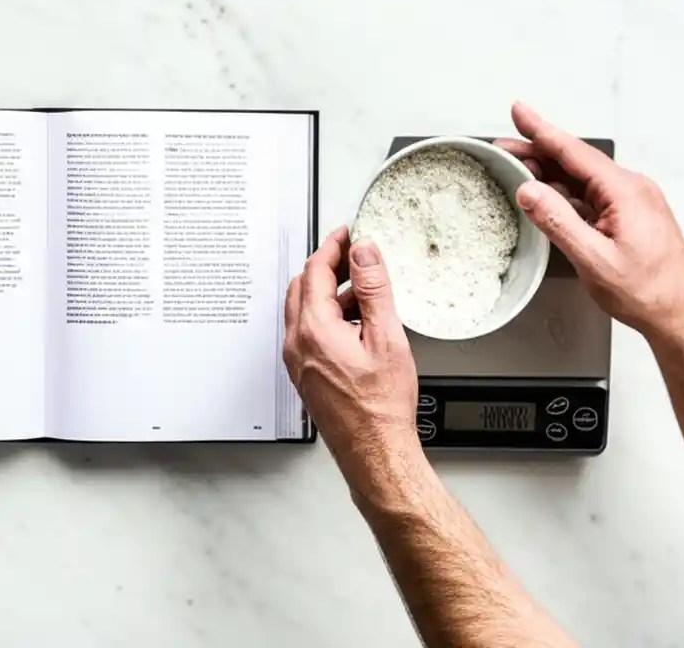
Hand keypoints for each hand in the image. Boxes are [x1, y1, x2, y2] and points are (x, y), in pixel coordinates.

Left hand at [283, 227, 418, 477]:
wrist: (375, 449)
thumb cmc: (381, 406)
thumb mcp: (386, 337)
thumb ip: (373, 289)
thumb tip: (364, 253)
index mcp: (313, 330)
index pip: (314, 272)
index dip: (331, 247)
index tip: (345, 234)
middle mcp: (297, 345)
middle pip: (302, 288)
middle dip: (326, 267)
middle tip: (352, 257)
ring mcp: (297, 361)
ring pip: (304, 311)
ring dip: (328, 294)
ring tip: (363, 291)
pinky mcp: (304, 375)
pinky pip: (308, 333)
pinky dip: (327, 317)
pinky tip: (355, 323)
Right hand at [496, 102, 683, 339]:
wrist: (678, 310)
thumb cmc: (646, 290)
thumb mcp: (594, 259)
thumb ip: (558, 222)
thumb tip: (528, 191)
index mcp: (624, 192)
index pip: (574, 152)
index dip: (541, 130)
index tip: (519, 111)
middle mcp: (630, 190)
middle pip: (574, 161)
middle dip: (536, 151)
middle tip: (503, 148)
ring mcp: (629, 202)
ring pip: (579, 178)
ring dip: (547, 172)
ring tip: (515, 169)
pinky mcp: (626, 215)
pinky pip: (588, 194)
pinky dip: (562, 191)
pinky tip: (544, 195)